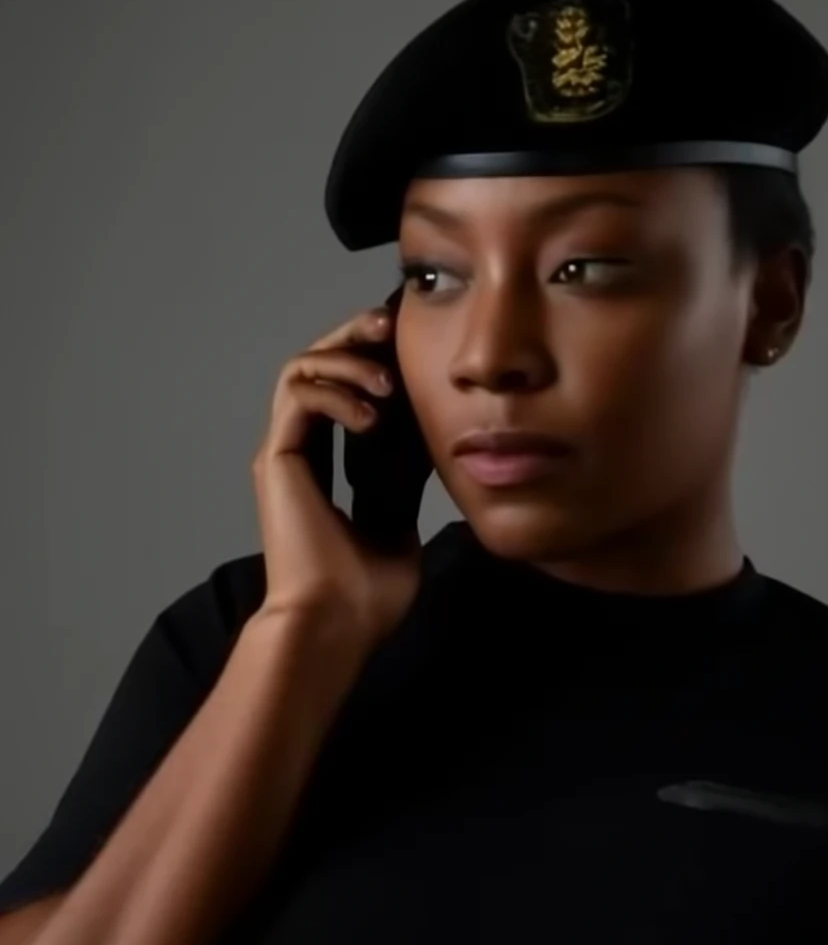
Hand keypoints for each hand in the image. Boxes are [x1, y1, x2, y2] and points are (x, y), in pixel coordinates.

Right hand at [251, 306, 423, 648]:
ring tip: (388, 381)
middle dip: (354, 336)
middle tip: (391, 323)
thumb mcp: (398, 520)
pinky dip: (336, 393)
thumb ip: (401, 483)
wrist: (337, 625)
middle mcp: (300, 450)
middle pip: (316, 364)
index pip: (345, 389)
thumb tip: (427, 451)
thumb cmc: (366, 592)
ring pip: (301, 368)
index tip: (410, 343)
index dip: (373, 358)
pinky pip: (299, 396)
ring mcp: (285, 452)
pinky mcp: (277, 459)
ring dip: (347, 360)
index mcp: (326, 464)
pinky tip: (373, 415)